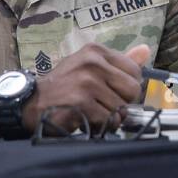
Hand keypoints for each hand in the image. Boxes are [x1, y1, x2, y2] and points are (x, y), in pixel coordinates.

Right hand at [21, 43, 150, 134]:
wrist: (31, 103)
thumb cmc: (64, 86)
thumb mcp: (90, 67)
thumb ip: (120, 62)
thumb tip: (146, 50)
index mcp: (96, 51)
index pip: (135, 72)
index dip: (127, 89)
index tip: (112, 93)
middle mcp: (92, 63)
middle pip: (132, 90)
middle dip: (121, 104)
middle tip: (102, 106)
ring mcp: (86, 82)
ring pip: (120, 108)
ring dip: (108, 118)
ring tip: (90, 113)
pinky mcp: (81, 102)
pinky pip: (107, 120)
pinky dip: (99, 126)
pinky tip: (85, 120)